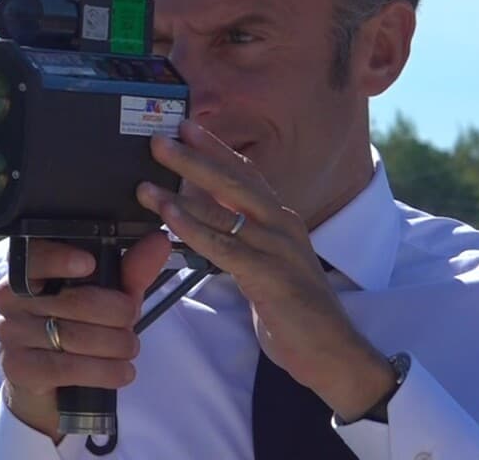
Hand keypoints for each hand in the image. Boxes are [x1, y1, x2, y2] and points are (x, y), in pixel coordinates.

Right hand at [0, 232, 170, 440]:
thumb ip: (131, 270)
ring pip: (74, 336)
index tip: (90, 264)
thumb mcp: (109, 298)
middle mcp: (11, 299)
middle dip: (117, 314)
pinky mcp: (18, 368)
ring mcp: (11, 334)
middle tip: (132, 322)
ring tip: (129, 349)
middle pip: (74, 300)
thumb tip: (158, 242)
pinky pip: (67, 368)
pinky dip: (105, 371)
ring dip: (116, 346)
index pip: (36, 256)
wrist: (51, 386)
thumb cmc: (79, 330)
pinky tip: (122, 372)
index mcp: (29, 271)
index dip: (61, 259)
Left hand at [135, 120, 394, 421]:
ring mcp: (278, 247)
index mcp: (281, 219)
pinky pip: (225, 246)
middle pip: (234, 180)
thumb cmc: (293, 309)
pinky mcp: (270, 275)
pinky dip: (194, 229)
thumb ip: (240, 238)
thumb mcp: (265, 263)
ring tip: (148, 180)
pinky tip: (170, 218)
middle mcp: (282, 224)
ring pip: (226, 208)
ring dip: (182, 191)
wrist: (330, 350)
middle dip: (194, 156)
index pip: (246, 173)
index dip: (216, 149)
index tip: (187, 126)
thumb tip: (204, 214)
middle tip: (159, 138)